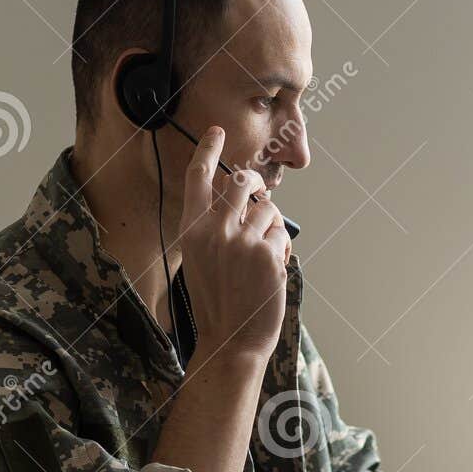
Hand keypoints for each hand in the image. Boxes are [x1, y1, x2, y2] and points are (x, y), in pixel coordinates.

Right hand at [177, 125, 291, 361]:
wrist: (231, 339)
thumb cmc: (218, 302)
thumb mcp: (201, 260)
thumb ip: (215, 229)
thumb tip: (243, 202)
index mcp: (191, 231)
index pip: (198, 178)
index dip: (208, 150)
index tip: (217, 132)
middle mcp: (214, 230)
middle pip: (241, 181)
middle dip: (255, 183)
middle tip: (258, 194)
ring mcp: (241, 240)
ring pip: (268, 207)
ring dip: (271, 225)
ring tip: (263, 253)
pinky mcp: (267, 252)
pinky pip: (281, 233)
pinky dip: (281, 248)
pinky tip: (272, 270)